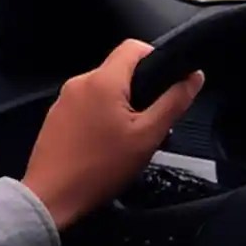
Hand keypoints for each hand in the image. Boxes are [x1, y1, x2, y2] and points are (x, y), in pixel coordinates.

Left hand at [22, 39, 203, 229]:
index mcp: (103, 80)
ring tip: (127, 140)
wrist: (51, 199)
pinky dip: (100, 118)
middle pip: (119, 71)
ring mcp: (63, 100)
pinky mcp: (55, 117)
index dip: (156, 58)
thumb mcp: (148, 136)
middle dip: (139, 91)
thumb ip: (174, 102)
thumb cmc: (99, 169)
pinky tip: (104, 146)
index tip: (166, 84)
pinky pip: (86, 105)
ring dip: (119, 106)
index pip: (134, 47)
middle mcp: (79, 82)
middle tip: (150, 123)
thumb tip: (194, 77)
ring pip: (103, 90)